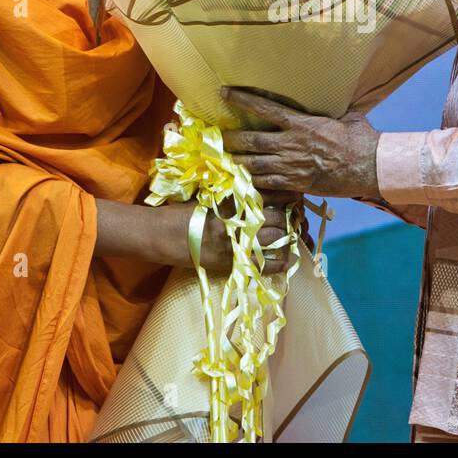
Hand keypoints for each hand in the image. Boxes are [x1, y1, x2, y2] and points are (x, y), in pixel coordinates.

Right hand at [169, 197, 294, 275]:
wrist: (162, 234)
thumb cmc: (183, 212)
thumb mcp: (209, 196)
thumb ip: (232, 195)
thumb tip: (256, 192)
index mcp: (233, 201)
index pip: (269, 196)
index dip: (286, 197)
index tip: (295, 197)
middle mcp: (238, 220)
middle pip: (277, 219)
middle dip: (290, 219)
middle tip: (296, 219)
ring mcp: (236, 242)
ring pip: (274, 240)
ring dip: (286, 239)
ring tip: (292, 237)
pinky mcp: (232, 262)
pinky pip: (262, 265)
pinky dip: (278, 264)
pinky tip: (286, 262)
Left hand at [221, 88, 380, 197]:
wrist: (370, 167)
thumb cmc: (362, 140)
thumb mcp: (348, 117)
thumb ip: (334, 111)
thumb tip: (338, 102)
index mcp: (301, 123)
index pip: (265, 107)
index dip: (242, 99)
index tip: (224, 93)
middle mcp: (291, 144)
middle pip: (251, 140)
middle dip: (230, 139)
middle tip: (217, 137)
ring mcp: (292, 166)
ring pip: (254, 165)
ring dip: (236, 163)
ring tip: (222, 161)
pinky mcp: (297, 184)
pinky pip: (267, 184)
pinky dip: (252, 182)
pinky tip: (242, 181)